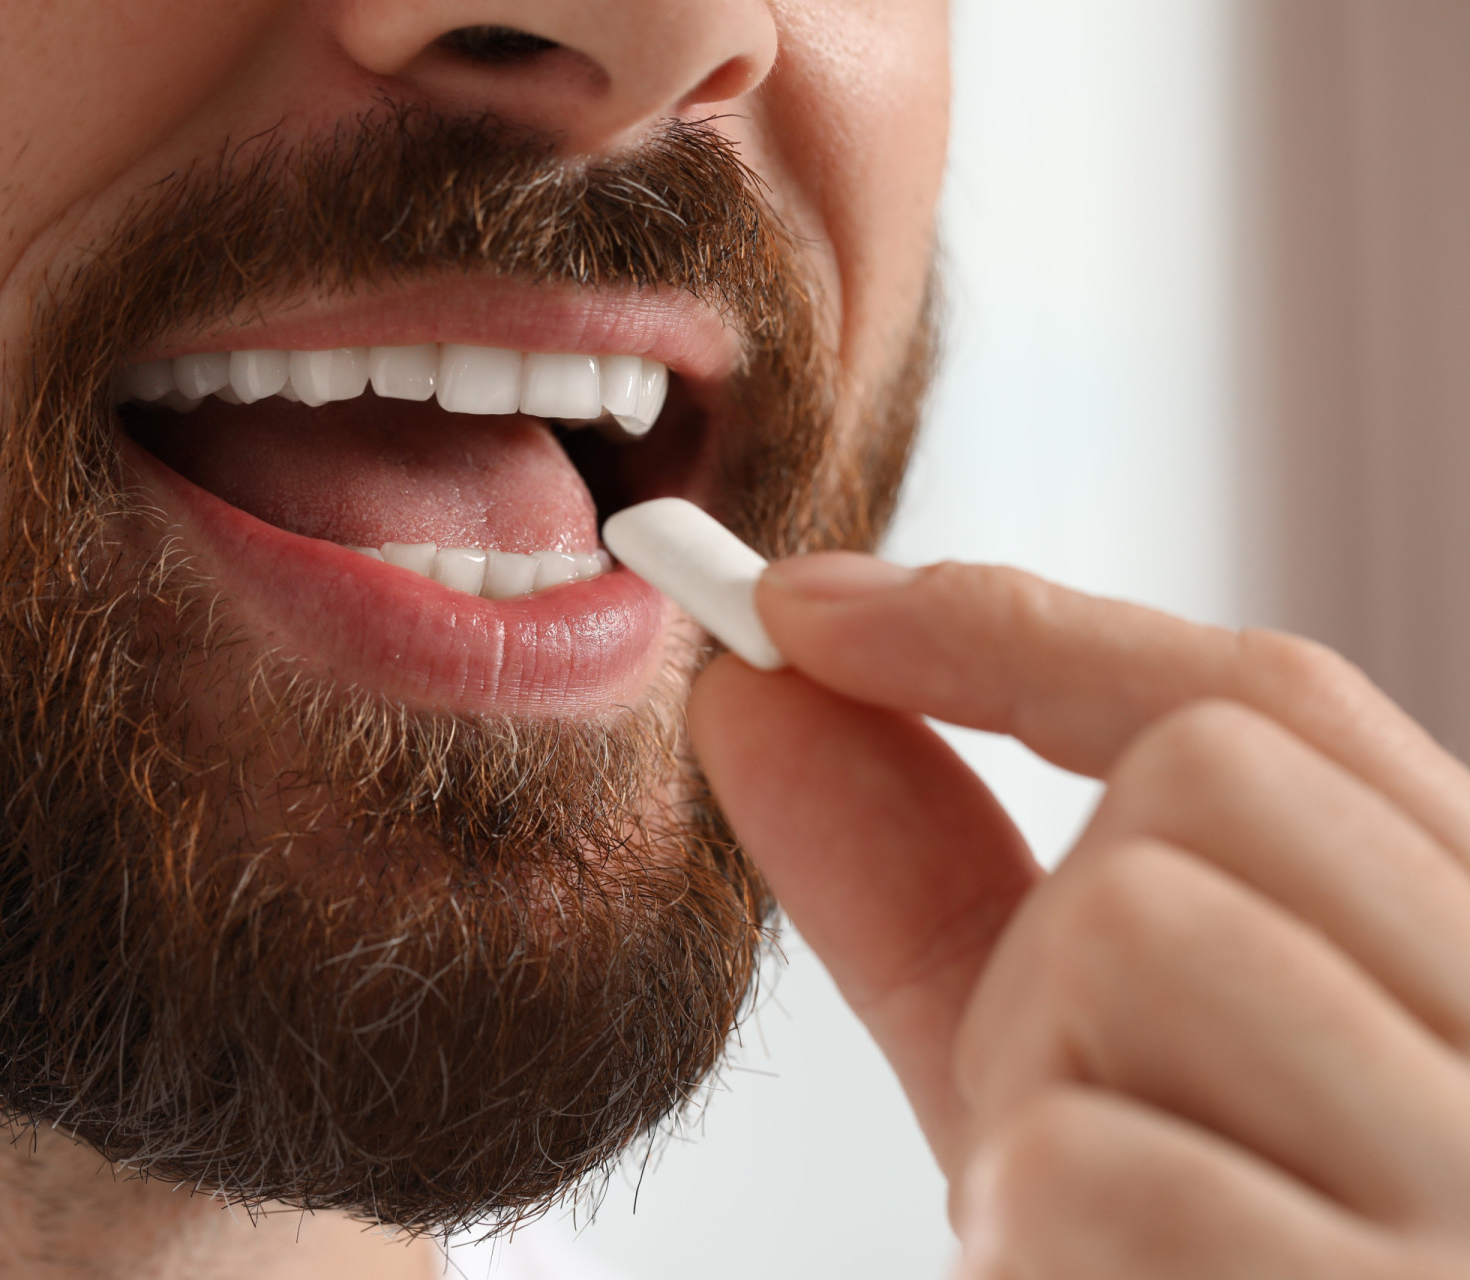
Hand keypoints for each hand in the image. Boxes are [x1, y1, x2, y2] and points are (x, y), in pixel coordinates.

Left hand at [688, 554, 1469, 1277]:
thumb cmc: (1157, 1279)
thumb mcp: (1041, 1071)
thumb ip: (920, 878)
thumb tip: (759, 689)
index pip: (1274, 703)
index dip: (1015, 630)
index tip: (797, 609)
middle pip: (1204, 787)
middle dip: (1056, 924)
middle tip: (1073, 1104)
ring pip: (1141, 935)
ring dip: (1041, 1085)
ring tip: (1109, 1240)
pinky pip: (1088, 1161)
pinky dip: (1032, 1235)